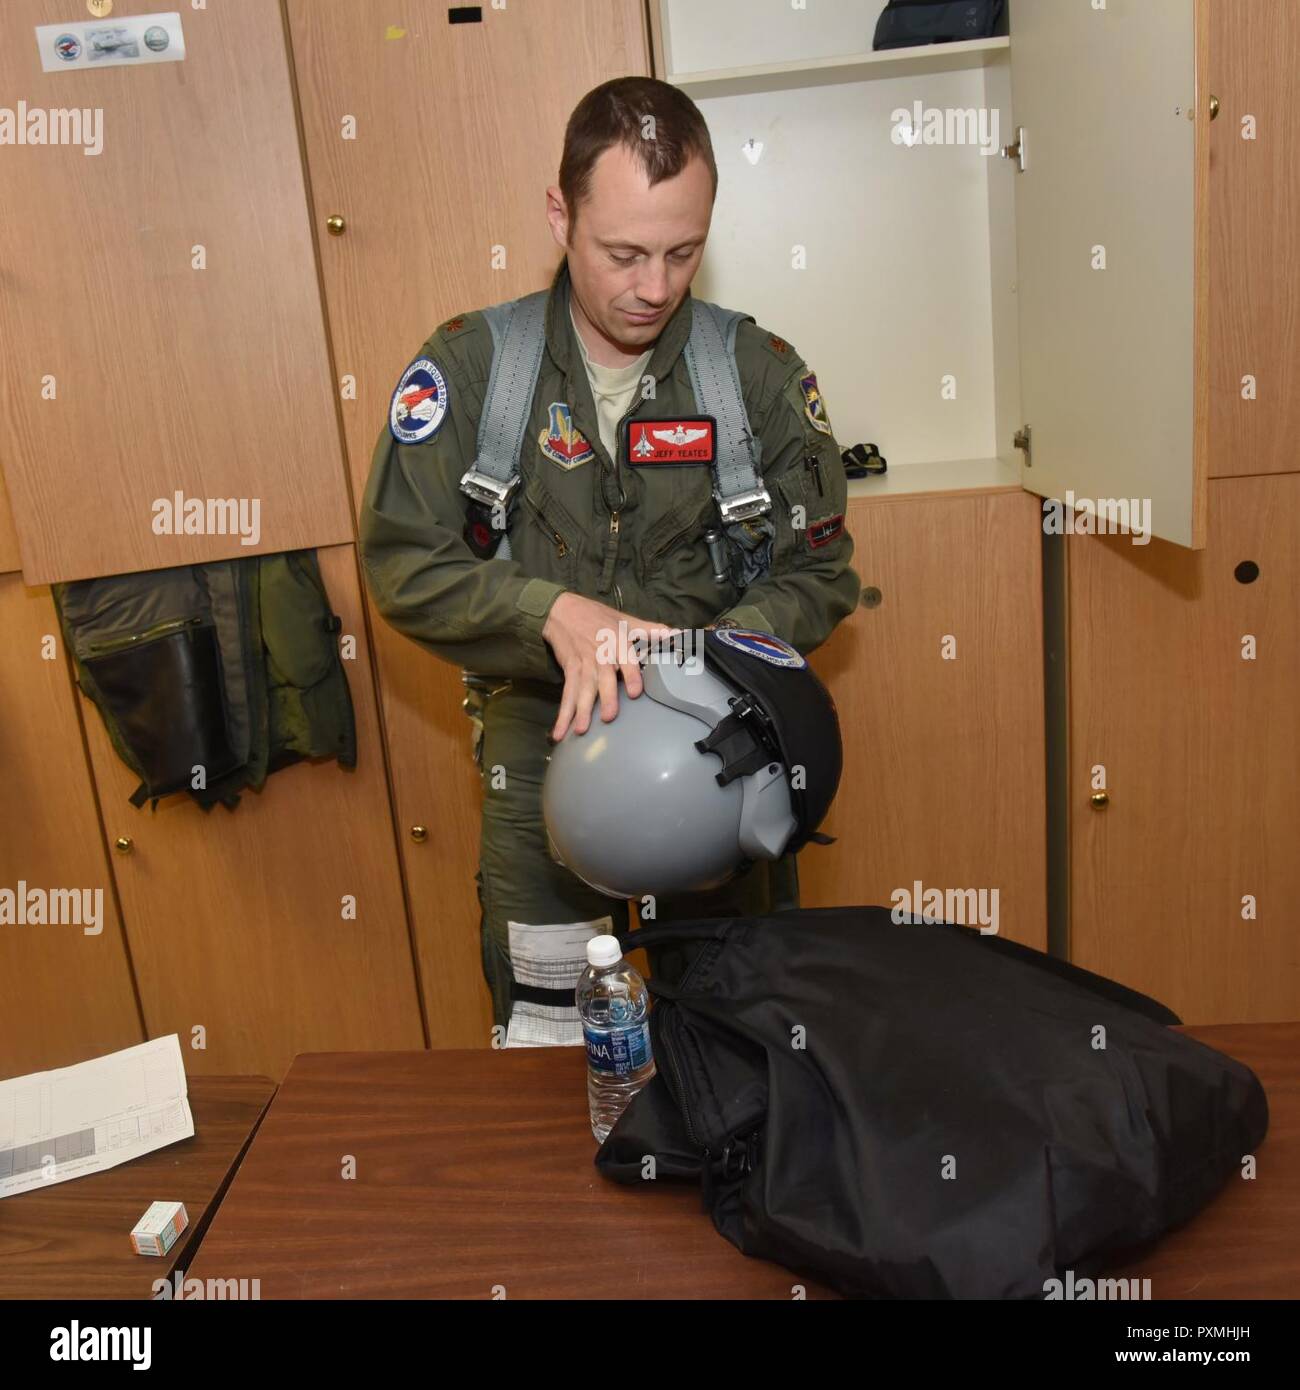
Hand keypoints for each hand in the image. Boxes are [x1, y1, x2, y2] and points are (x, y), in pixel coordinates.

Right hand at [541, 592, 677, 741]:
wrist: (564, 611)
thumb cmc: (599, 618)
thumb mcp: (626, 621)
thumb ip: (651, 631)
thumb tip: (677, 634)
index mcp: (617, 643)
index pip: (626, 659)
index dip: (631, 675)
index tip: (635, 692)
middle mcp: (600, 656)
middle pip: (603, 678)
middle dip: (606, 697)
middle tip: (609, 717)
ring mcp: (583, 664)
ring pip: (583, 689)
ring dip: (582, 710)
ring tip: (582, 730)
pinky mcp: (570, 671)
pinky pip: (567, 694)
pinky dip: (563, 714)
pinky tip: (559, 732)